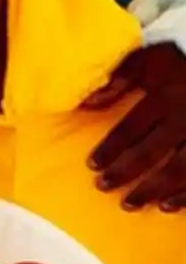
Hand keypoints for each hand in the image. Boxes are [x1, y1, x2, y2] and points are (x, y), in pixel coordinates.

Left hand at [83, 43, 185, 210]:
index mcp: (167, 95)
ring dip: (153, 189)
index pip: (133, 127)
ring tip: (128, 204)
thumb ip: (119, 76)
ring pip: (179, 169)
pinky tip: (167, 206)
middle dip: (125, 172)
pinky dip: (185, 195)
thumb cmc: (179, 60)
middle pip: (153, 151)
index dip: (111, 148)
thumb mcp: (148, 57)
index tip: (92, 165)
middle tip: (102, 186)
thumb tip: (87, 101)